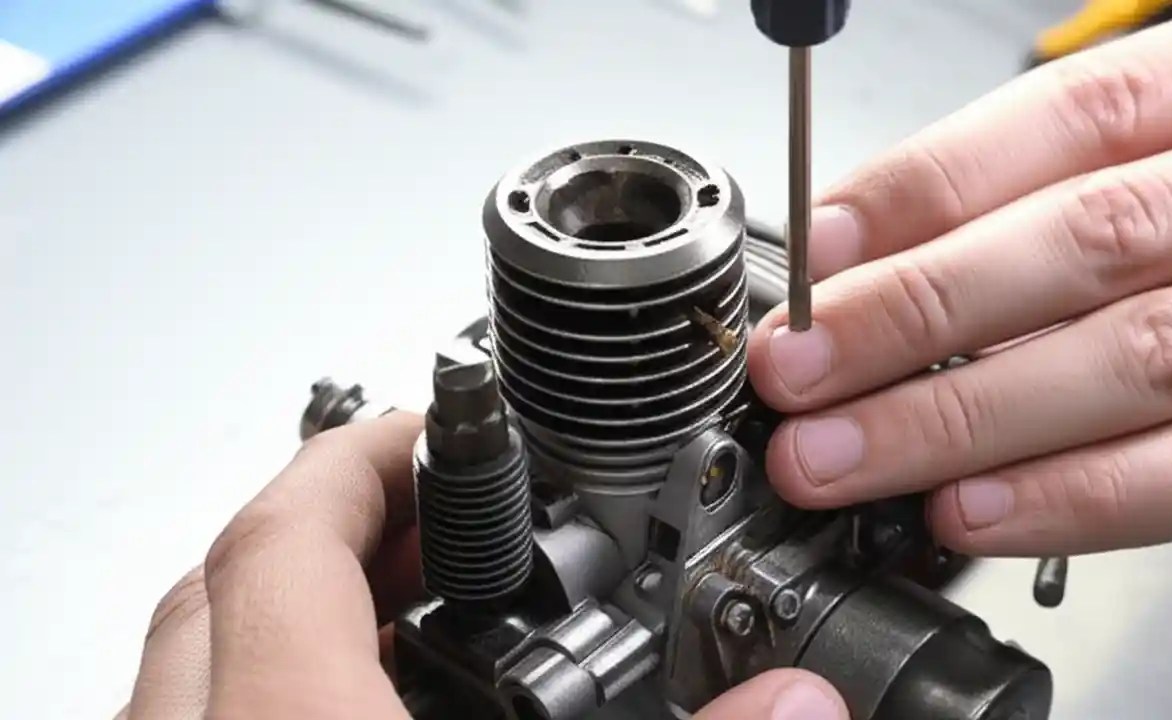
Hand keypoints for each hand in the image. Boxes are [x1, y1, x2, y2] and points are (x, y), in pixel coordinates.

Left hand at [120, 412, 847, 719]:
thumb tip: (797, 703)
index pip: (283, 538)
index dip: (358, 453)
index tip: (424, 425)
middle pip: (222, 584)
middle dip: (334, 520)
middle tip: (437, 516)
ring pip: (196, 658)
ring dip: (296, 606)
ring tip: (409, 606)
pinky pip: (206, 719)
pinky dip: (275, 682)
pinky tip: (368, 703)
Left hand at [747, 0, 1171, 557]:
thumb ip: (1094, 171)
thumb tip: (901, 252)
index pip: (1080, 115)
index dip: (934, 188)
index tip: (822, 255)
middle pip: (1093, 239)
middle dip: (920, 316)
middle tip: (799, 377)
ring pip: (1148, 356)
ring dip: (970, 418)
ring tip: (849, 459)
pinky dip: (1092, 494)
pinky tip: (977, 507)